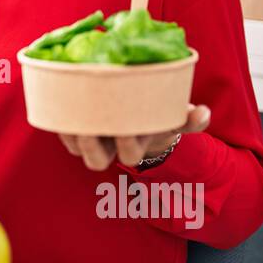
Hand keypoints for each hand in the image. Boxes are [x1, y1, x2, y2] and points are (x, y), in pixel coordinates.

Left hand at [57, 103, 210, 170]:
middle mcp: (108, 147)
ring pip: (74, 146)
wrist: (138, 114)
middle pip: (95, 160)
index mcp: (133, 146)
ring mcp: (90, 139)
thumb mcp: (175, 117)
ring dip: (69, 135)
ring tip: (68, 115)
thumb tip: (204, 113)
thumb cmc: (158, 116)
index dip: (128, 144)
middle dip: (91, 147)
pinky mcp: (73, 126)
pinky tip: (58, 102)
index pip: (129, 154)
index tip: (129, 128)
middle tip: (90, 128)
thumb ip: (191, 120)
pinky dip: (58, 121)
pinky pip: (61, 129)